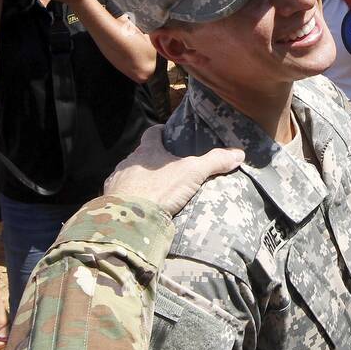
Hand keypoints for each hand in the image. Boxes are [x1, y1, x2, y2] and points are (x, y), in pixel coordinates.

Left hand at [104, 125, 244, 216]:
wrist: (129, 218)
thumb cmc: (159, 189)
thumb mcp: (192, 173)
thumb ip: (214, 162)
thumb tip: (239, 154)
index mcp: (147, 151)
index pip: (152, 133)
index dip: (160, 131)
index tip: (166, 132)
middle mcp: (129, 162)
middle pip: (141, 155)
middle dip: (151, 159)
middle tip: (167, 167)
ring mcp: (117, 180)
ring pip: (130, 174)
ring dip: (140, 179)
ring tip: (154, 189)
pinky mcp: (111, 199)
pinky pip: (121, 194)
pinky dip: (130, 197)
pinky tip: (139, 206)